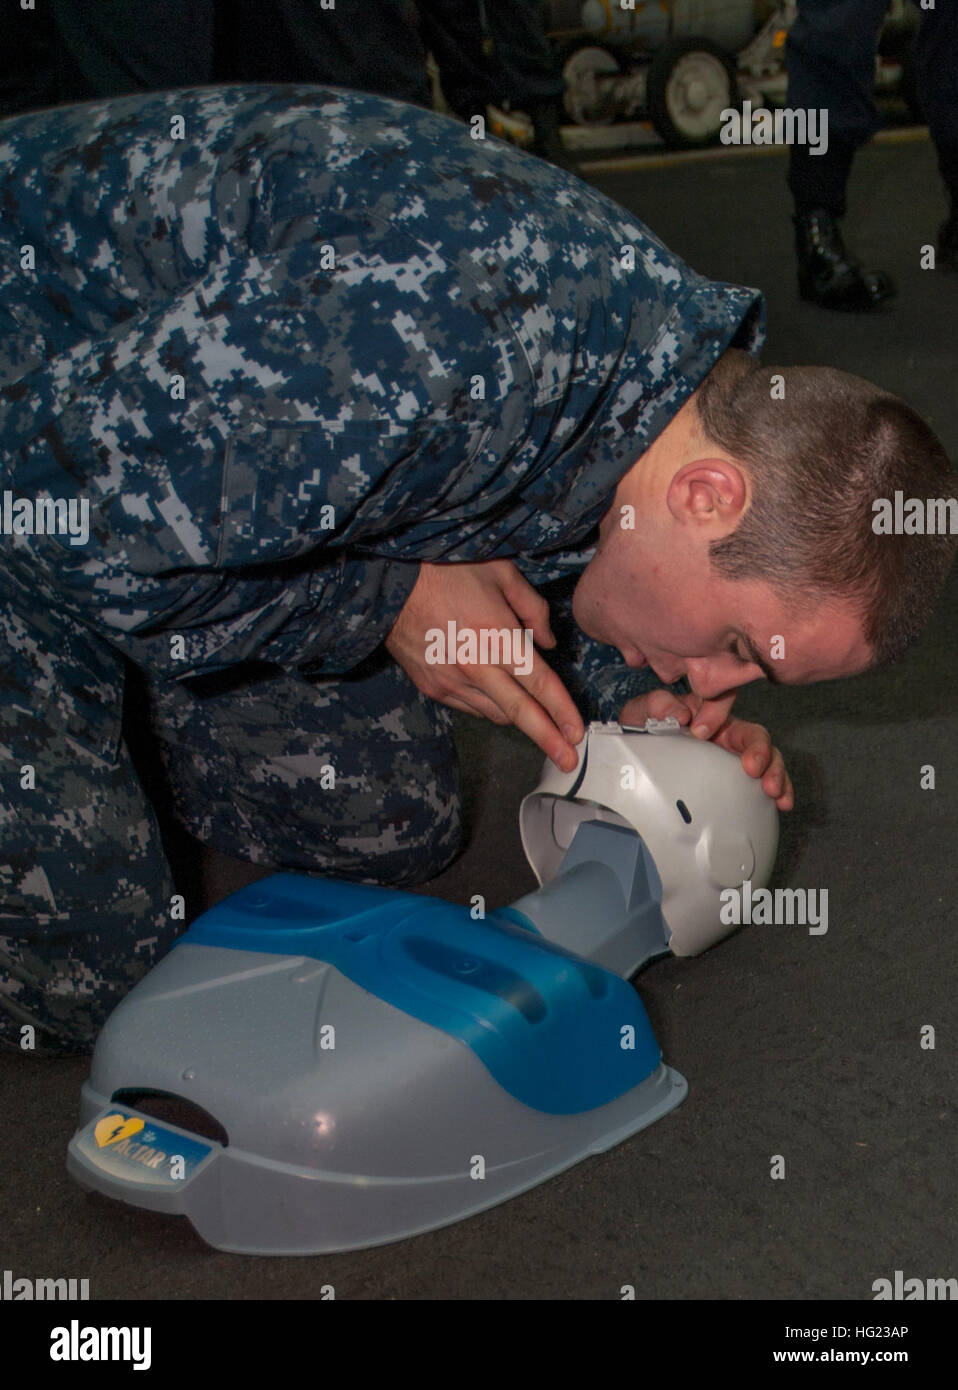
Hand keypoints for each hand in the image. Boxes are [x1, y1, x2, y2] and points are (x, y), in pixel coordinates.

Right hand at [385, 559, 584, 770]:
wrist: (390, 585)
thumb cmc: (448, 571)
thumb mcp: (502, 573)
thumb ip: (533, 609)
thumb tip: (548, 642)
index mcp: (498, 637)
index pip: (540, 683)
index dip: (562, 711)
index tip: (577, 734)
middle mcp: (477, 667)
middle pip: (521, 712)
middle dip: (548, 739)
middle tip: (568, 761)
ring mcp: (452, 681)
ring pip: (495, 713)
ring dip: (518, 719)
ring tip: (536, 721)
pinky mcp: (433, 688)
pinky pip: (471, 706)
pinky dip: (489, 705)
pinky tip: (498, 697)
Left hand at [619, 687, 793, 809]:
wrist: (638, 754)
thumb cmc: (645, 727)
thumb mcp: (644, 711)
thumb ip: (659, 705)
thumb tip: (679, 714)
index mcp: (708, 714)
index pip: (724, 705)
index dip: (717, 715)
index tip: (699, 733)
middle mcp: (728, 734)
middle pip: (754, 735)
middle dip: (759, 751)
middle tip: (754, 770)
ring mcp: (735, 757)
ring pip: (768, 758)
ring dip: (775, 773)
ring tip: (773, 791)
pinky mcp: (738, 779)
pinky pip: (764, 781)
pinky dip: (779, 790)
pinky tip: (782, 804)